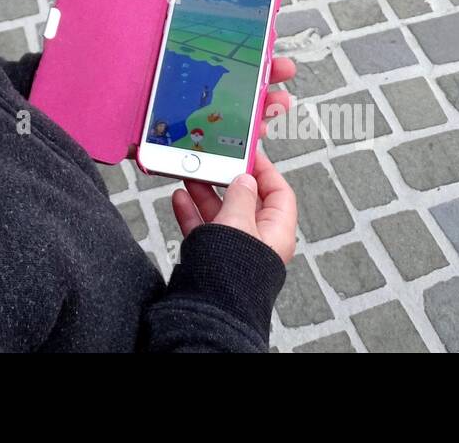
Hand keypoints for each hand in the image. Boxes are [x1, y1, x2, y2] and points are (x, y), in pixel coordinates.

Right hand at [171, 151, 296, 263]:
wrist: (212, 305)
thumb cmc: (234, 269)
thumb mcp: (239, 221)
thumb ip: (241, 195)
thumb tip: (245, 180)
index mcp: (276, 232)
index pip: (278, 194)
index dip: (265, 171)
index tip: (249, 153)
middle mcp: (257, 239)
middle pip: (245, 201)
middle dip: (227, 180)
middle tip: (214, 162)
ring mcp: (233, 248)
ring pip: (221, 213)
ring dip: (205, 193)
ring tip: (190, 175)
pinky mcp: (212, 256)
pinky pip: (203, 228)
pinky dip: (191, 212)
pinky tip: (179, 198)